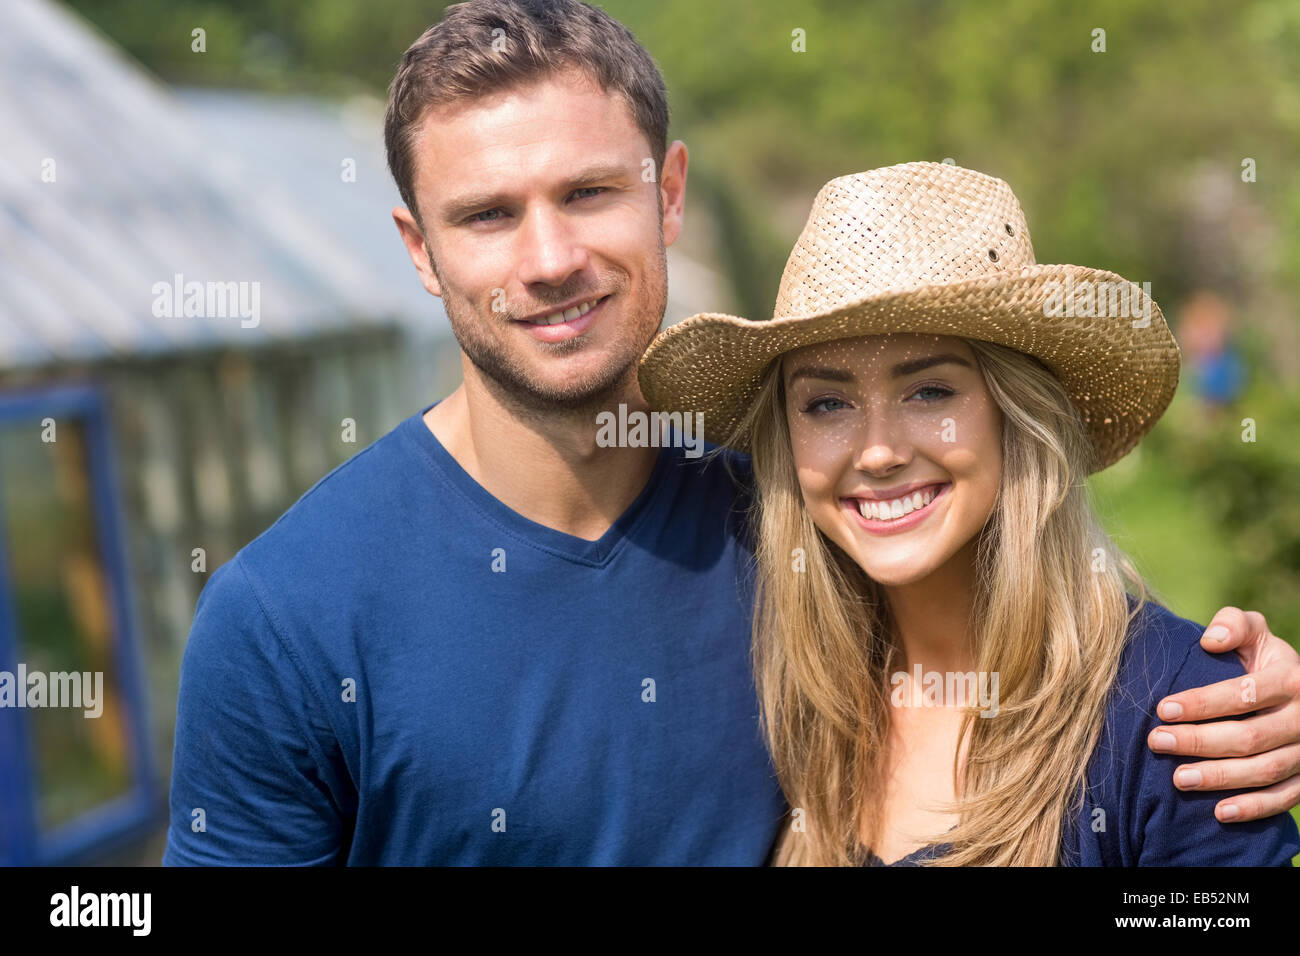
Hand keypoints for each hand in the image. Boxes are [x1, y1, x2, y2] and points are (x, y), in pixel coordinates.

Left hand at [1146, 607, 1299, 822]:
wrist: (1297, 691)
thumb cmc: (1261, 659)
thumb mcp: (1254, 633)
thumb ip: (1234, 625)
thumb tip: (1211, 640)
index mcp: (1292, 679)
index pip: (1245, 694)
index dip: (1203, 703)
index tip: (1163, 709)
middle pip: (1250, 736)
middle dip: (1199, 741)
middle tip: (1156, 741)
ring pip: (1265, 770)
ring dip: (1220, 777)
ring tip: (1178, 778)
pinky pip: (1284, 798)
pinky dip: (1254, 808)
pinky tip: (1219, 812)